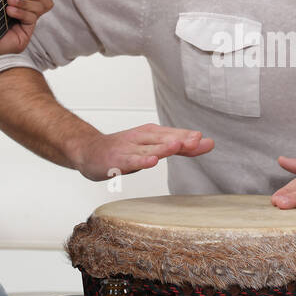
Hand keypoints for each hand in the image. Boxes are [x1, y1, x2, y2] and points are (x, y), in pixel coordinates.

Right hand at [66, 124, 213, 180]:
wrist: (88, 150)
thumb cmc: (123, 149)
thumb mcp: (152, 147)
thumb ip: (178, 147)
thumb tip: (204, 143)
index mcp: (152, 134)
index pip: (174, 136)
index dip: (190, 139)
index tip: (208, 142)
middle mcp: (142, 138)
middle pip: (164, 139)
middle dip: (181, 140)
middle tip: (197, 140)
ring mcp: (129, 149)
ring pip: (148, 148)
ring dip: (162, 147)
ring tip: (176, 145)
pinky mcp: (116, 160)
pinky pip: (130, 161)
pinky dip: (140, 161)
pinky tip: (150, 161)